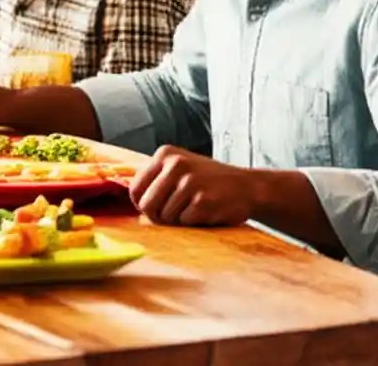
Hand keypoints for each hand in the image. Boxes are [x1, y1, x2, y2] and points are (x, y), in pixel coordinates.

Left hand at [129, 145, 256, 225]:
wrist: (249, 186)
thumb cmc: (208, 181)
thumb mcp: (180, 168)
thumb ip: (155, 179)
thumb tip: (128, 198)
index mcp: (165, 154)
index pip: (134, 189)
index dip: (141, 205)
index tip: (155, 208)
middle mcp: (175, 165)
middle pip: (146, 205)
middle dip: (158, 216)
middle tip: (175, 214)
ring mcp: (190, 182)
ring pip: (165, 217)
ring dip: (178, 220)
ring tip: (195, 207)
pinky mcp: (203, 200)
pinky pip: (184, 222)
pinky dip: (193, 223)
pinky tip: (206, 211)